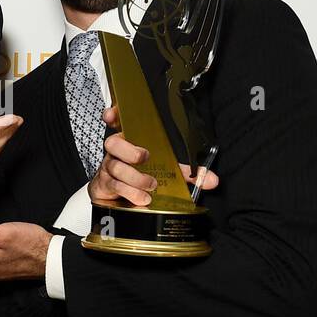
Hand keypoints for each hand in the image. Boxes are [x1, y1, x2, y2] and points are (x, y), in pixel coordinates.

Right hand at [89, 105, 218, 206]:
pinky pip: (113, 186)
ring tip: (150, 186)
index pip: (119, 123)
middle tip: (144, 157)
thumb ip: (188, 173)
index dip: (114, 115)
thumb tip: (211, 180)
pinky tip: (141, 198)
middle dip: (129, 150)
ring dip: (134, 177)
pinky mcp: (105, 186)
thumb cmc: (143, 178)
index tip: (112, 114)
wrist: (123, 202)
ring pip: (115, 166)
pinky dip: (129, 192)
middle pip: (113, 143)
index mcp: (131, 142)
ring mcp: (109, 169)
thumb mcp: (168, 171)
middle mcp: (117, 153)